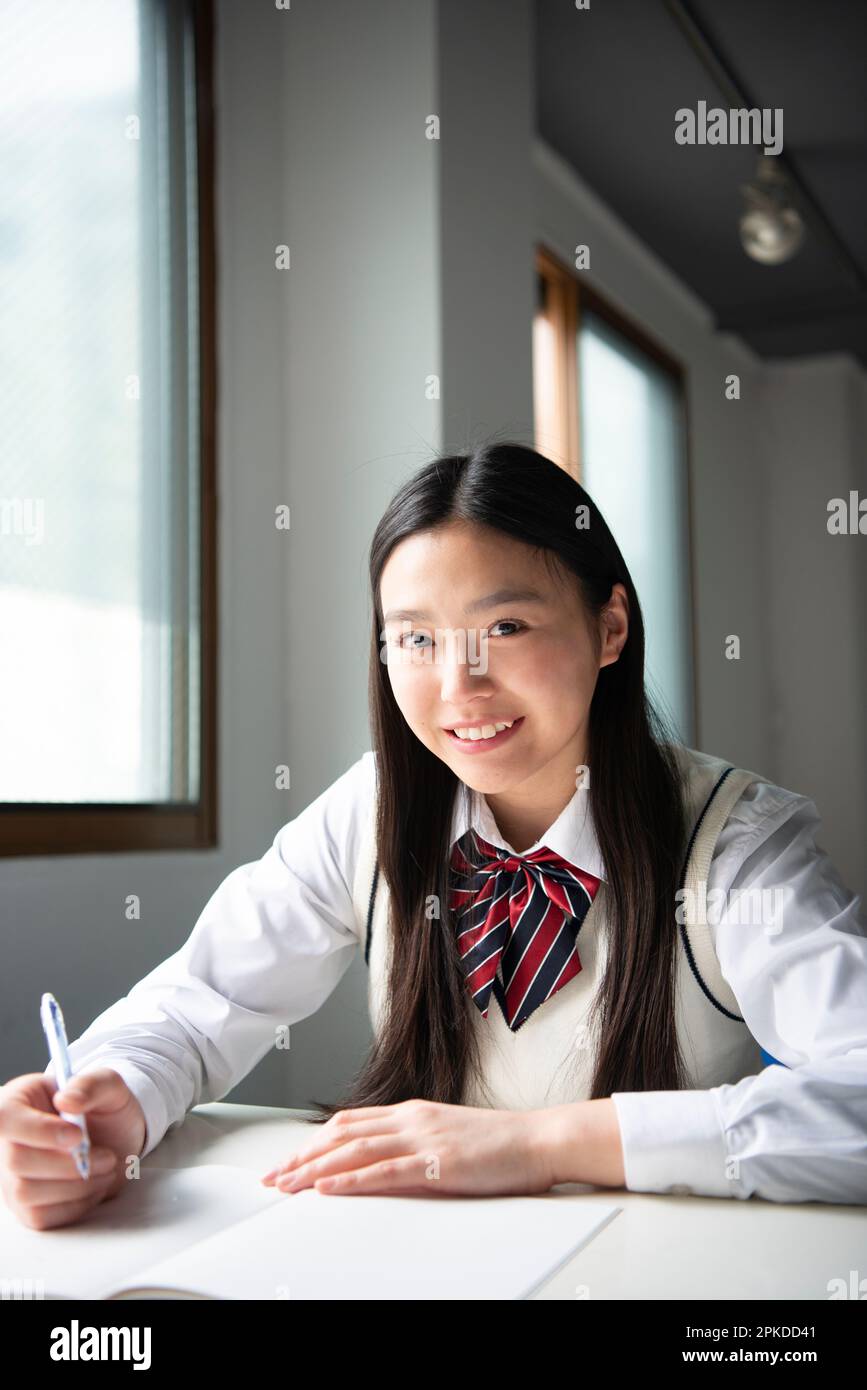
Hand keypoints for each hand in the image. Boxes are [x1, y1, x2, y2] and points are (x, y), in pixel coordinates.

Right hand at [0, 1069, 146, 1229]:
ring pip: (26, 1192)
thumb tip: (66, 1100)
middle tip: (106, 1156)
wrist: (116, 1140)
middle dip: (68, 1164)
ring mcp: (10, 1176)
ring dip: (75, 1186)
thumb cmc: (104, 1109)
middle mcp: (6, 1141)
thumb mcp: (108, 1085)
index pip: (5, 1118)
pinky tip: (93, 1186)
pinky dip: (75, 1205)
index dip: (39, 1131)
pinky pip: (40, 1216)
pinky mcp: (24, 1206)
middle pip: (17, 1161)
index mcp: (17, 1102)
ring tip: (105, 1169)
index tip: (78, 1135)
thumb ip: (91, 1085)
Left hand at [260, 1099, 557, 1197]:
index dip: (313, 1142)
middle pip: (342, 1134)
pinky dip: (351, 1180)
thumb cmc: (499, 1144)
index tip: (288, 1161)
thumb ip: (413, 1144)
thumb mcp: (446, 1137)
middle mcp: (411, 1119)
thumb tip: (381, 1161)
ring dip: (314, 1169)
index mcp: (412, 1112)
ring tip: (287, 1185)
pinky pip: (385, 1171)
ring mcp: (423, 1138)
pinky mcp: (438, 1162)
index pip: (349, 1122)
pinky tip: (328, 1189)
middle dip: (301, 1157)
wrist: (539, 1139)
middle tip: (272, 1178)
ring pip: (355, 1150)